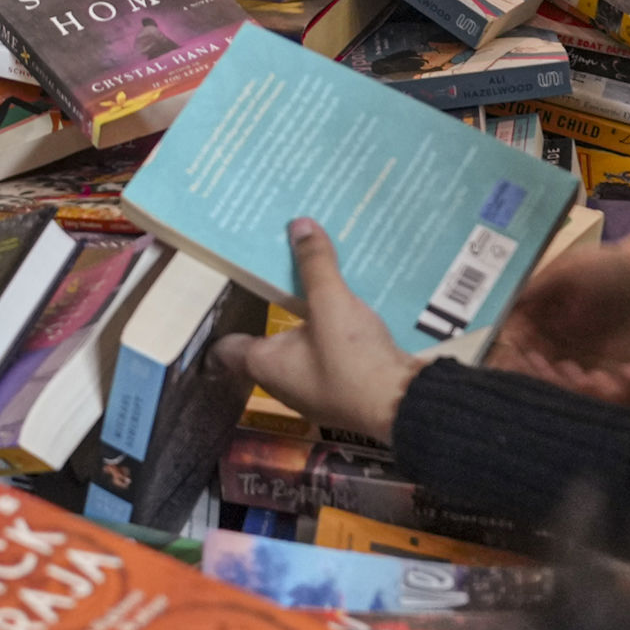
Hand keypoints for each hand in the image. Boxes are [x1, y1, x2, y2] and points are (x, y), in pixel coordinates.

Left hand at [216, 219, 418, 442]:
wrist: (403, 405)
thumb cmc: (352, 360)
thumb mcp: (332, 303)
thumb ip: (315, 264)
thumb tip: (298, 224)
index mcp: (265, 365)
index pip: (228, 346)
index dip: (226, 320)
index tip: (230, 294)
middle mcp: (283, 383)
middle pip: (268, 343)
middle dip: (274, 313)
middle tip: (279, 279)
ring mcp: (313, 393)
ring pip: (302, 351)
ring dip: (307, 326)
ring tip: (315, 291)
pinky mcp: (343, 394)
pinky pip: (329, 359)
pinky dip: (333, 340)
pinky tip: (349, 318)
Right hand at [482, 242, 629, 404]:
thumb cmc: (608, 269)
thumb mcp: (569, 270)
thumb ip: (537, 290)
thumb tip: (503, 311)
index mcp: (536, 335)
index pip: (515, 360)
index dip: (518, 366)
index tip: (531, 361)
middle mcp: (557, 360)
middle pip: (543, 388)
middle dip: (553, 385)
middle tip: (570, 371)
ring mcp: (590, 375)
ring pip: (578, 402)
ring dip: (586, 395)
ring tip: (602, 378)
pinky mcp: (622, 385)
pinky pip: (617, 403)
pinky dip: (623, 394)